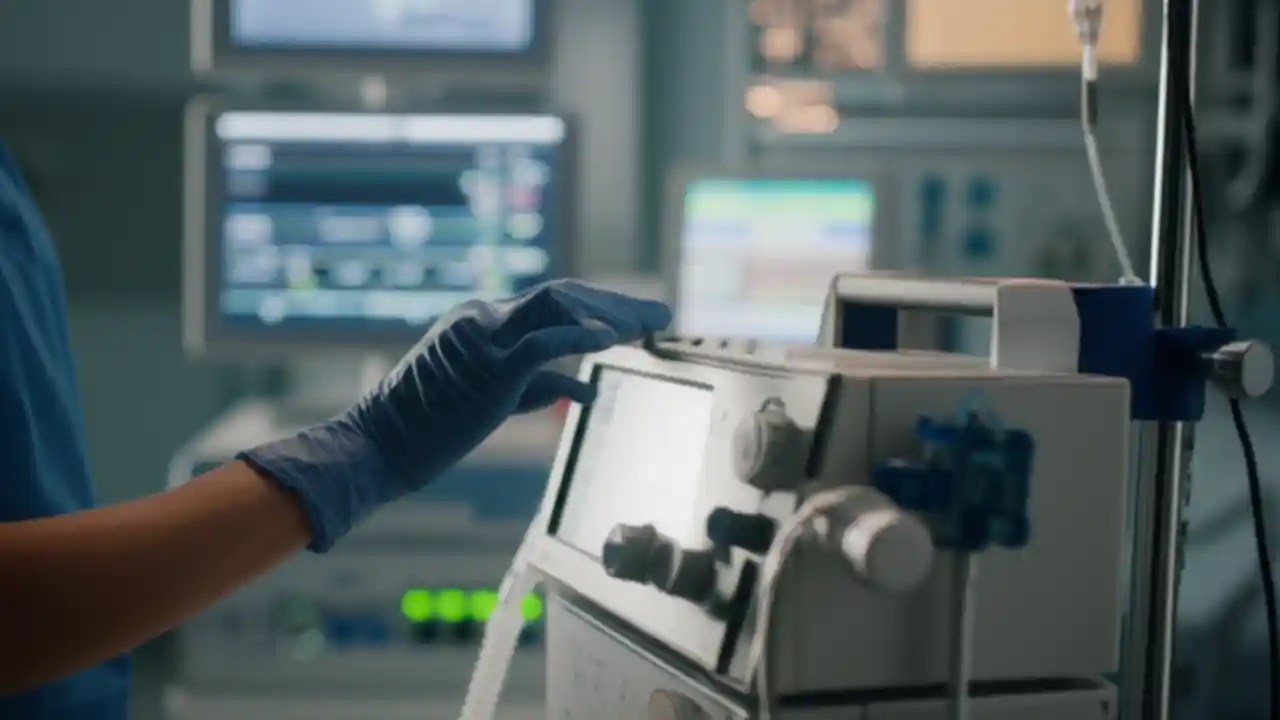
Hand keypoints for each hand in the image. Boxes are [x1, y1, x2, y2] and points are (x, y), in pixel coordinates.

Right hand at [239, 280, 671, 551]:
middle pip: (564, 294)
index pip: (554, 301)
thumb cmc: (429, 429)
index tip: (639, 317)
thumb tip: (586, 388)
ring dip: (606, 312)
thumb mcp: (494, 400)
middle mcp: (482, 318)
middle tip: (661, 313)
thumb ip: (540, 385)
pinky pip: (540, 342)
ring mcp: (482, 339)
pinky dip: (578, 336)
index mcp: (482, 320)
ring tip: (646, 326)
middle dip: (616, 302)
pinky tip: (611, 339)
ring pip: (556, 304)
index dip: (601, 305)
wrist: (375, 448)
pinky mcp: (485, 370)